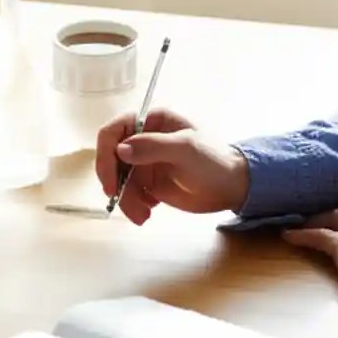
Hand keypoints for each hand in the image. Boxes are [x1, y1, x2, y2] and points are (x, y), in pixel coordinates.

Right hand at [95, 109, 250, 225]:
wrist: (232, 188)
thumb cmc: (213, 160)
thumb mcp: (185, 149)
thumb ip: (152, 147)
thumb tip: (120, 150)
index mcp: (150, 121)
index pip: (114, 130)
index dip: (106, 153)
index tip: (111, 180)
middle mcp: (142, 138)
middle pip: (111, 157)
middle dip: (114, 182)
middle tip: (120, 201)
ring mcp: (143, 161)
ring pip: (117, 179)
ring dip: (125, 199)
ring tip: (142, 216)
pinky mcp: (146, 182)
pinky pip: (127, 193)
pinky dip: (132, 205)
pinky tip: (147, 213)